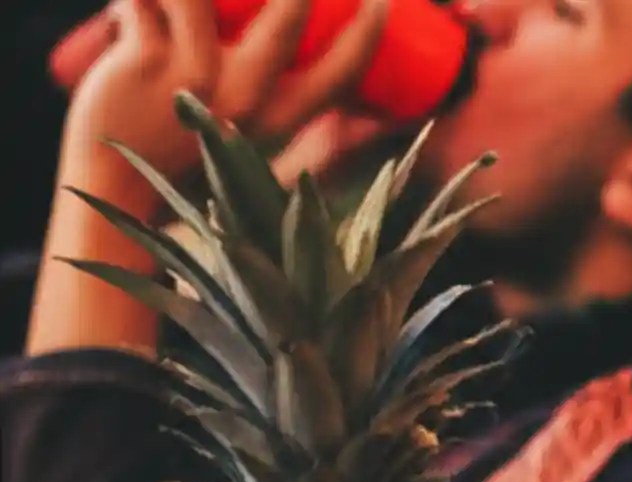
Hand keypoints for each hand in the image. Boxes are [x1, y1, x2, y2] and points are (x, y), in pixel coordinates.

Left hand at [63, 0, 389, 180]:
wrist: (114, 179)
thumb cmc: (189, 157)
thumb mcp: (260, 146)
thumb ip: (309, 134)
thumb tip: (368, 120)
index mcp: (279, 118)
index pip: (341, 72)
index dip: (367, 31)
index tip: (381, 2)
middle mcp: (244, 99)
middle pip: (290, 16)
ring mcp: (194, 78)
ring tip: (180, 4)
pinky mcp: (144, 59)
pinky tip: (134, 7)